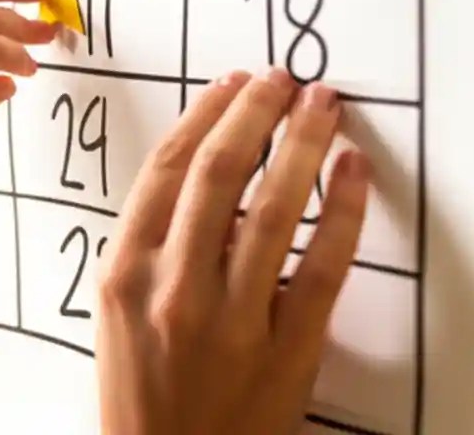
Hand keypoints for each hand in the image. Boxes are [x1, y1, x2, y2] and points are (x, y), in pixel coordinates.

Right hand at [96, 69, 371, 434]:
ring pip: (273, 209)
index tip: (233, 84)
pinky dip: (341, 211)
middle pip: (219, 175)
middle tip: (283, 78)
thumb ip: (153, 248)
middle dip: (256, 113)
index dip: (205, 115)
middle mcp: (173, 289)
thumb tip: (210, 181)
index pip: (166, 170)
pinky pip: (323, 267)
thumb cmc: (142, 394)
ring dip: (303, 144)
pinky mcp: (285, 351)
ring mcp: (231, 321)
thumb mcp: (120, 316)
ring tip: (323, 105)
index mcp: (125, 273)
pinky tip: (352, 171)